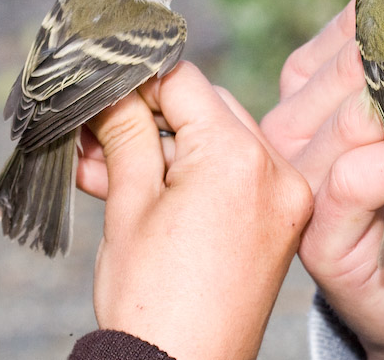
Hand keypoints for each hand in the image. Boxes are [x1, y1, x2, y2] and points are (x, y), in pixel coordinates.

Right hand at [82, 61, 312, 359]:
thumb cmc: (151, 301)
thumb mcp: (128, 206)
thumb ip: (125, 134)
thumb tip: (113, 90)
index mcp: (237, 156)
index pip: (185, 82)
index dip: (136, 81)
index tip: (102, 90)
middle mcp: (276, 170)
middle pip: (208, 109)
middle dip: (152, 116)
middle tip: (99, 132)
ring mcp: (285, 198)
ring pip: (221, 142)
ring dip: (169, 149)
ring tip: (105, 165)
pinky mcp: (282, 223)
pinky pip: (238, 177)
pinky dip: (197, 177)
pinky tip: (144, 186)